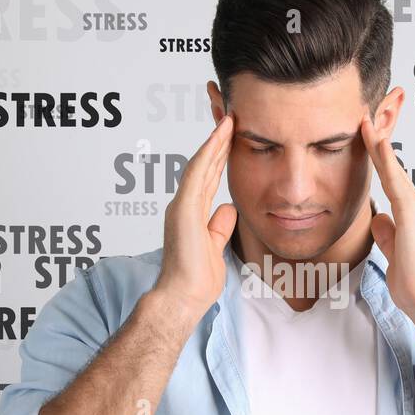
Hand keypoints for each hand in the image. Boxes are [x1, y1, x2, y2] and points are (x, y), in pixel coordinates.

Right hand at [152, 114, 236, 322]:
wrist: (182, 297)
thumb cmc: (196, 280)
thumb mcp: (216, 246)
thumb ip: (219, 226)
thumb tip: (228, 208)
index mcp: (191, 214)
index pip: (208, 178)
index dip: (220, 157)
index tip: (232, 137)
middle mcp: (184, 205)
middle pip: (204, 166)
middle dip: (218, 142)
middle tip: (230, 117)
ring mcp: (182, 205)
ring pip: (200, 164)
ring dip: (214, 140)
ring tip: (228, 118)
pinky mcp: (183, 209)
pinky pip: (197, 173)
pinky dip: (208, 152)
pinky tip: (219, 135)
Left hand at [360, 112, 414, 326]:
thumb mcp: (393, 254)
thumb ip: (387, 236)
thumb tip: (379, 221)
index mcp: (409, 214)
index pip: (390, 176)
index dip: (380, 151)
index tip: (369, 129)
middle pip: (393, 162)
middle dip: (384, 132)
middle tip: (379, 102)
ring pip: (392, 163)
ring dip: (379, 136)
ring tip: (366, 111)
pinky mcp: (411, 211)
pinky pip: (393, 177)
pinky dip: (383, 155)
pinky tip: (373, 136)